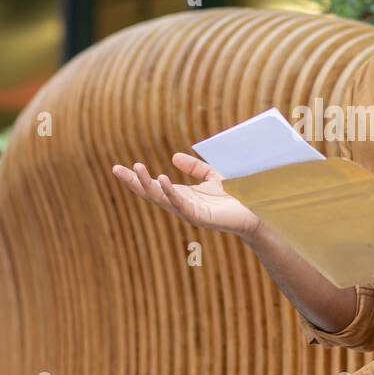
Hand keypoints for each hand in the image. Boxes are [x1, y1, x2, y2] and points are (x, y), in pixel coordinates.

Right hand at [111, 153, 259, 238]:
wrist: (256, 210)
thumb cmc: (236, 195)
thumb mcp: (212, 175)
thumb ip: (195, 167)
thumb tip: (173, 157)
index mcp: (182, 196)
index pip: (154, 186)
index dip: (137, 178)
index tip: (118, 168)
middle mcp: (182, 205)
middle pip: (152, 193)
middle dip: (134, 182)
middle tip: (117, 169)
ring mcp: (189, 212)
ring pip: (162, 198)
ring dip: (147, 184)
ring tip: (136, 169)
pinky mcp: (200, 217)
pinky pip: (181, 204)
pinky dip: (170, 192)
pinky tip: (161, 179)